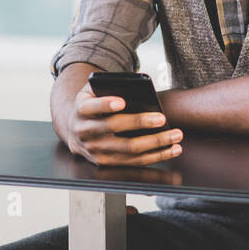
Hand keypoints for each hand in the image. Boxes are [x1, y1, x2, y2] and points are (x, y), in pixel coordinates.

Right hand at [65, 82, 183, 166]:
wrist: (73, 128)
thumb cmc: (92, 104)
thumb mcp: (93, 90)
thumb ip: (108, 86)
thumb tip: (136, 86)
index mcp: (82, 109)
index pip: (92, 107)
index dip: (105, 105)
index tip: (121, 101)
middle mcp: (85, 131)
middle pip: (114, 128)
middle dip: (140, 123)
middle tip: (162, 118)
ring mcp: (95, 150)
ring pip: (128, 149)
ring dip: (155, 143)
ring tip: (175, 135)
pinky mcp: (106, 163)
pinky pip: (134, 162)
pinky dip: (155, 156)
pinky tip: (171, 149)